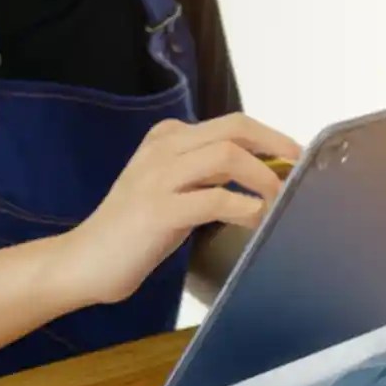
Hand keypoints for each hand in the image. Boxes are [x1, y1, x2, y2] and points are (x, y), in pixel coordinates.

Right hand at [51, 113, 302, 305]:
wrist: (84, 261)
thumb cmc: (134, 231)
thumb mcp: (171, 190)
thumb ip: (206, 175)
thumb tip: (262, 173)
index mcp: (167, 138)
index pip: (232, 123)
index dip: (271, 137)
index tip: (296, 157)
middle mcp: (163, 148)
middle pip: (235, 129)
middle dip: (277, 146)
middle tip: (301, 170)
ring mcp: (158, 177)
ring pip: (227, 156)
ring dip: (264, 177)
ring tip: (278, 202)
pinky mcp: (157, 210)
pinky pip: (213, 199)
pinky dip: (245, 207)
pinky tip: (256, 219)